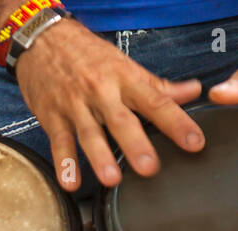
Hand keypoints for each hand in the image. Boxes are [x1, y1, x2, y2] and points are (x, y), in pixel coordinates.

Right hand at [13, 18, 205, 190]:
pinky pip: (59, 142)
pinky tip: (70, 183)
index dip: (176, 122)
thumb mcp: (125, 66)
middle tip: (149, 167)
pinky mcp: (53, 117)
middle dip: (136, 144)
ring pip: (90, 134)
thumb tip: (193, 91)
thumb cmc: (88, 56)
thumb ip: (158, 86)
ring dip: (100, 157)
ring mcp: (75, 105)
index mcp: (124, 79)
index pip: (155, 102)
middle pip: (121, 120)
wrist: (43, 39)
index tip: (195, 142)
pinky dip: (64, 163)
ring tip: (112, 179)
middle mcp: (101, 92)